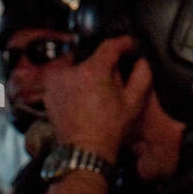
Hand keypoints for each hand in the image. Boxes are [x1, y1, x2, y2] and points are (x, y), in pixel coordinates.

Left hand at [43, 35, 151, 161]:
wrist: (85, 150)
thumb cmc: (108, 130)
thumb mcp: (133, 102)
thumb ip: (142, 75)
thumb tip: (143, 60)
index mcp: (92, 71)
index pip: (110, 45)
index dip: (124, 43)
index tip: (130, 45)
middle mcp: (70, 72)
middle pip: (93, 57)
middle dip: (105, 66)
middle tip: (113, 83)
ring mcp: (56, 82)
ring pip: (78, 67)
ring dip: (88, 74)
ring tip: (97, 94)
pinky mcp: (49, 92)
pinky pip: (65, 79)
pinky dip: (74, 84)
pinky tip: (84, 99)